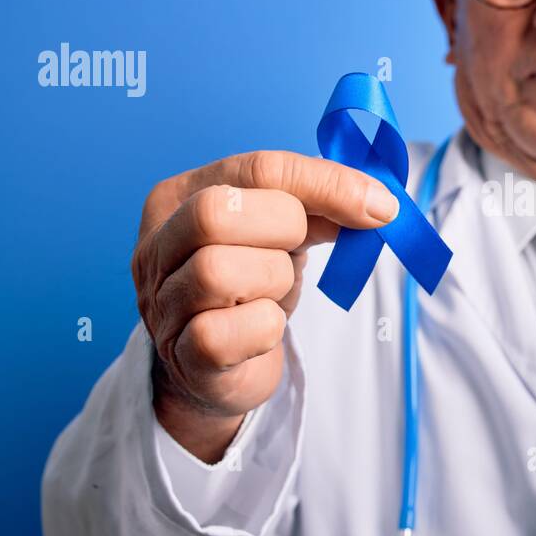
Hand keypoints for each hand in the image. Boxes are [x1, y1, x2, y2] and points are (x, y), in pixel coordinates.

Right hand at [131, 151, 399, 457]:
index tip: (379, 206)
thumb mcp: (281, 231)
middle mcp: (155, 245)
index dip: (326, 183)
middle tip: (298, 251)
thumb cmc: (251, 287)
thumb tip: (376, 203)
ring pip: (218, 271)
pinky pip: (225, 333)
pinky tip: (265, 329)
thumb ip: (320, 204)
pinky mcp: (182, 354)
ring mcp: (161, 301)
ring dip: (272, 281)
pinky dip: (263, 330)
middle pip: (218, 211)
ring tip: (273, 293)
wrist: (219, 367)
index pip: (256, 168)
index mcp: (178, 196)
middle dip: (284, 229)